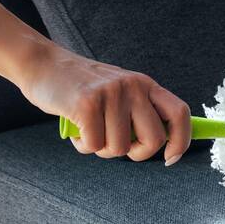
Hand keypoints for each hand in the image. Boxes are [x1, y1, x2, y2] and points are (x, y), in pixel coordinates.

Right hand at [18, 41, 191, 164]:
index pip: (179, 112)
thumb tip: (161, 144)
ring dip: (102, 148)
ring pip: (120, 148)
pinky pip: (94, 146)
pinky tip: (76, 128)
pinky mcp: (87, 103)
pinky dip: (83, 145)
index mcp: (144, 84)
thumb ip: (138, 112)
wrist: (43, 65)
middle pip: (153, 139)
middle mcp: (132, 86)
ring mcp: (111, 93)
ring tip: (88, 129)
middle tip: (116, 144)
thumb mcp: (118, 91)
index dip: (181, 140)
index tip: (170, 158)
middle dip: (135, 153)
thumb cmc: (81, 87)